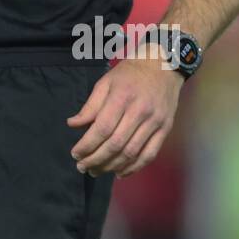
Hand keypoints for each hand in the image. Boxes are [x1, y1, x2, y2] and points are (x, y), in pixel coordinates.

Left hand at [66, 52, 183, 178]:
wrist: (163, 66)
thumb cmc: (130, 73)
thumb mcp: (105, 82)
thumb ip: (90, 105)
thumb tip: (72, 124)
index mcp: (122, 97)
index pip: (102, 128)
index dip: (87, 145)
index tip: (75, 154)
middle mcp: (140, 111)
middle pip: (116, 144)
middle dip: (96, 159)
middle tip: (82, 167)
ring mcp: (155, 122)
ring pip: (132, 152)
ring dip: (112, 166)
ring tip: (97, 171)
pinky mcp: (165, 129)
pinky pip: (150, 154)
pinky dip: (134, 167)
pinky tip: (120, 173)